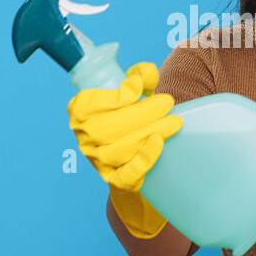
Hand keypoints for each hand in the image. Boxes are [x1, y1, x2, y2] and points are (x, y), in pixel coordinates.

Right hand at [67, 61, 182, 192]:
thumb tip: (146, 74)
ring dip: (149, 131)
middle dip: (141, 113)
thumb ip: (139, 79)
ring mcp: (98, 163)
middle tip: (167, 102)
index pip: (89, 107)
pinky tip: (158, 143)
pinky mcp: (116, 182)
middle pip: (107, 128)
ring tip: (174, 121)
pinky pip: (126, 175)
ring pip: (118, 149)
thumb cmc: (132, 118)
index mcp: (80, 113)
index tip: (139, 87)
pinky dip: (143, 158)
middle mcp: (84, 139)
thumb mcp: (133, 95)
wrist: (134, 159)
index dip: (113, 97)